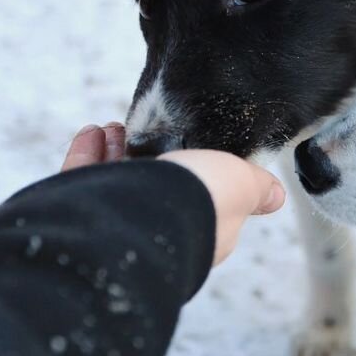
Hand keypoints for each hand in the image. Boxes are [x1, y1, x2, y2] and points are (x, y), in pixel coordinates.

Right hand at [60, 124, 285, 265]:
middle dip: (148, 152)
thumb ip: (254, 186)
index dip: (195, 164)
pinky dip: (86, 154)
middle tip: (140, 127)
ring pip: (116, 182)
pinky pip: (82, 181)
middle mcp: (161, 230)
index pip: (201, 197)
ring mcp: (118, 225)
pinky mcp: (78, 215)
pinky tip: (92, 133)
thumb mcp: (240, 184)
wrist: (135, 216)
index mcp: (202, 229)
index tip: (187, 137)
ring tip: (115, 126)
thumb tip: (276, 196)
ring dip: (116, 149)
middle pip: (153, 186)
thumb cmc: (196, 202)